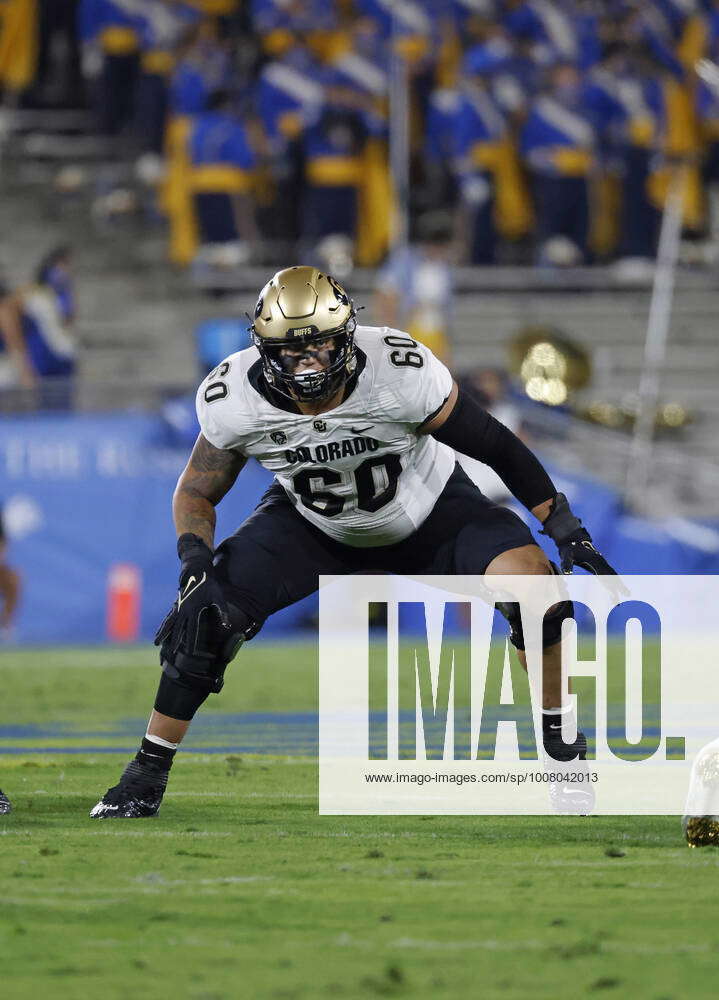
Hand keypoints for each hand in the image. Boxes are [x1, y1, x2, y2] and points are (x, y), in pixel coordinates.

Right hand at [154, 534, 229, 657]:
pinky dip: (163, 627)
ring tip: (156, 644)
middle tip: (172, 654)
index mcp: (195, 610)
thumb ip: (222, 612)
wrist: (197, 573)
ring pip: (169, 624)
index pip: (193, 629)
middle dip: (175, 642)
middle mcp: (184, 610)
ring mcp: (178, 608)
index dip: (193, 641)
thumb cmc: (210, 587)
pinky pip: (167, 619)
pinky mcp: (176, 606)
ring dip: (163, 634)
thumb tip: (227, 626)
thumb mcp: (218, 598)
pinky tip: (158, 634)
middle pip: (178, 629)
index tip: (191, 652)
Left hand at [541, 494, 628, 594]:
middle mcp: (601, 561)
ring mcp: (601, 562)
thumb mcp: (566, 555)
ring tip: (626, 594)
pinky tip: (616, 588)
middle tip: (626, 595)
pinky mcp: (599, 564)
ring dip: (619, 584)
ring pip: (612, 574)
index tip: (614, 592)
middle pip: (612, 575)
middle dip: (619, 586)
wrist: (572, 539)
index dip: (609, 584)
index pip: (603, 574)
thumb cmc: (569, 548)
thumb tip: (567, 573)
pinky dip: (614, 581)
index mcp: (595, 560)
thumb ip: (566, 564)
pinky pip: (608, 574)